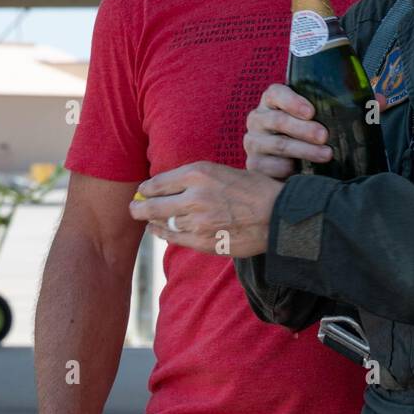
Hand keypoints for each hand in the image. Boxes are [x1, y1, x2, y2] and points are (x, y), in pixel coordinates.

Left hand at [129, 161, 280, 256]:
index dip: (146, 189)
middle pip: (150, 205)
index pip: (156, 183)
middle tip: (135, 208)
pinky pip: (173, 238)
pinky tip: (161, 231)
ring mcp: (197, 221)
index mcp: (199, 173)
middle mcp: (193, 195)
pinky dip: (164, 234)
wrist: (278, 215)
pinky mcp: (202, 241)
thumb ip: (198, 178)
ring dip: (152, 222)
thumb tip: (171, 185)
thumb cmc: (256, 190)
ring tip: (149, 220)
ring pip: (161, 223)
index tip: (144, 192)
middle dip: (139, 208)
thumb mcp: (225, 172)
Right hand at [243, 83, 386, 177]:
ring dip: (302, 150)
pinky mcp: (253, 164)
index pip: (276, 93)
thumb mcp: (328, 117)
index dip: (292, 100)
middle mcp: (259, 118)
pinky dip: (283, 170)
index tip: (311, 111)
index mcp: (274, 101)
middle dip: (303, 129)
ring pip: (276, 145)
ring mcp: (254, 142)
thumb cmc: (311, 132)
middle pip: (277, 120)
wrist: (291, 164)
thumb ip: (353, 106)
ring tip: (326, 155)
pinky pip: (265, 167)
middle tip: (325, 136)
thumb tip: (381, 100)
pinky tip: (299, 172)